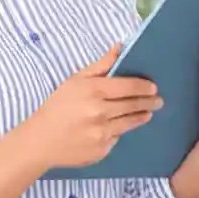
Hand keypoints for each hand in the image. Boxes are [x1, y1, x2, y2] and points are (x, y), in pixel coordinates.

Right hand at [21, 43, 163, 168]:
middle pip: (134, 105)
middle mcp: (100, 112)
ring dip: (142, 116)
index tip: (153, 86)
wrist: (40, 141)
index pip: (129, 86)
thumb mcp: (75, 81)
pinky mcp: (102, 150)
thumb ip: (101, 65)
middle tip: (158, 100)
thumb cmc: (57, 107)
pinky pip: (118, 137)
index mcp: (93, 91)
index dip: (144, 86)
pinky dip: (120, 131)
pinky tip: (119, 127)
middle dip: (149, 102)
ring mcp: (102, 133)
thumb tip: (120, 47)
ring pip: (130, 122)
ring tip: (147, 113)